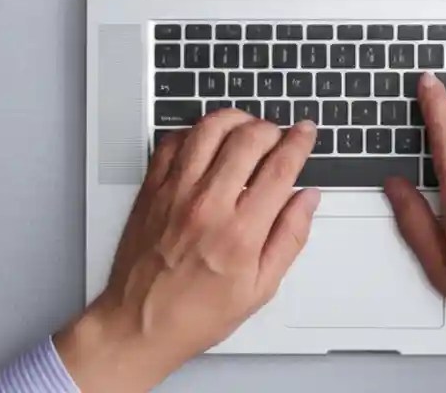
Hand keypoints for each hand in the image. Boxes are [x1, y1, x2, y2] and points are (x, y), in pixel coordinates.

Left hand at [54, 111, 320, 391]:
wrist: (137, 325)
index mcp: (241, 233)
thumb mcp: (261, 288)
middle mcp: (208, 206)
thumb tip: (308, 199)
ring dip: (236, 120)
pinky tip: (207, 142)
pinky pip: (173, 141)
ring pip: (210, 129)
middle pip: (249, 138)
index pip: (281, 167)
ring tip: (246, 129)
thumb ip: (290, 237)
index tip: (306, 132)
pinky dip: (195, 132)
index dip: (300, 141)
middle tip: (278, 135)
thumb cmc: (196, 313)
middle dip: (273, 128)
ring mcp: (175, 193)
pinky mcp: (151, 190)